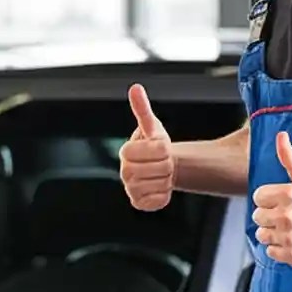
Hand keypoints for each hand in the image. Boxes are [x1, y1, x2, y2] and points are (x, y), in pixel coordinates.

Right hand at [119, 84, 174, 210]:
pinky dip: (165, 194)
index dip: (164, 148)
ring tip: (161, 173)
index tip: (161, 147)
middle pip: (160, 168)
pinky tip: (159, 187)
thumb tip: (135, 87)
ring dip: (167, 179)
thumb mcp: (151, 126)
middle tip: (163, 162)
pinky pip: (159, 201)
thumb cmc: (153, 144)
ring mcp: (130, 189)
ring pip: (161, 184)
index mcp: (126, 151)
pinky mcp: (139, 203)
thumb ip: (142, 109)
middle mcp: (124, 172)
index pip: (157, 150)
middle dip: (167, 164)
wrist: (156, 167)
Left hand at [251, 132, 291, 266]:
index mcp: (288, 194)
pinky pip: (270, 252)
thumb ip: (289, 157)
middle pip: (258, 217)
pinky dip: (279, 250)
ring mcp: (289, 236)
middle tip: (288, 217)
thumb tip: (280, 135)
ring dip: (273, 234)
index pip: (258, 197)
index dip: (269, 200)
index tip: (282, 203)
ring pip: (262, 235)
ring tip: (291, 230)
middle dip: (270, 217)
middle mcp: (287, 215)